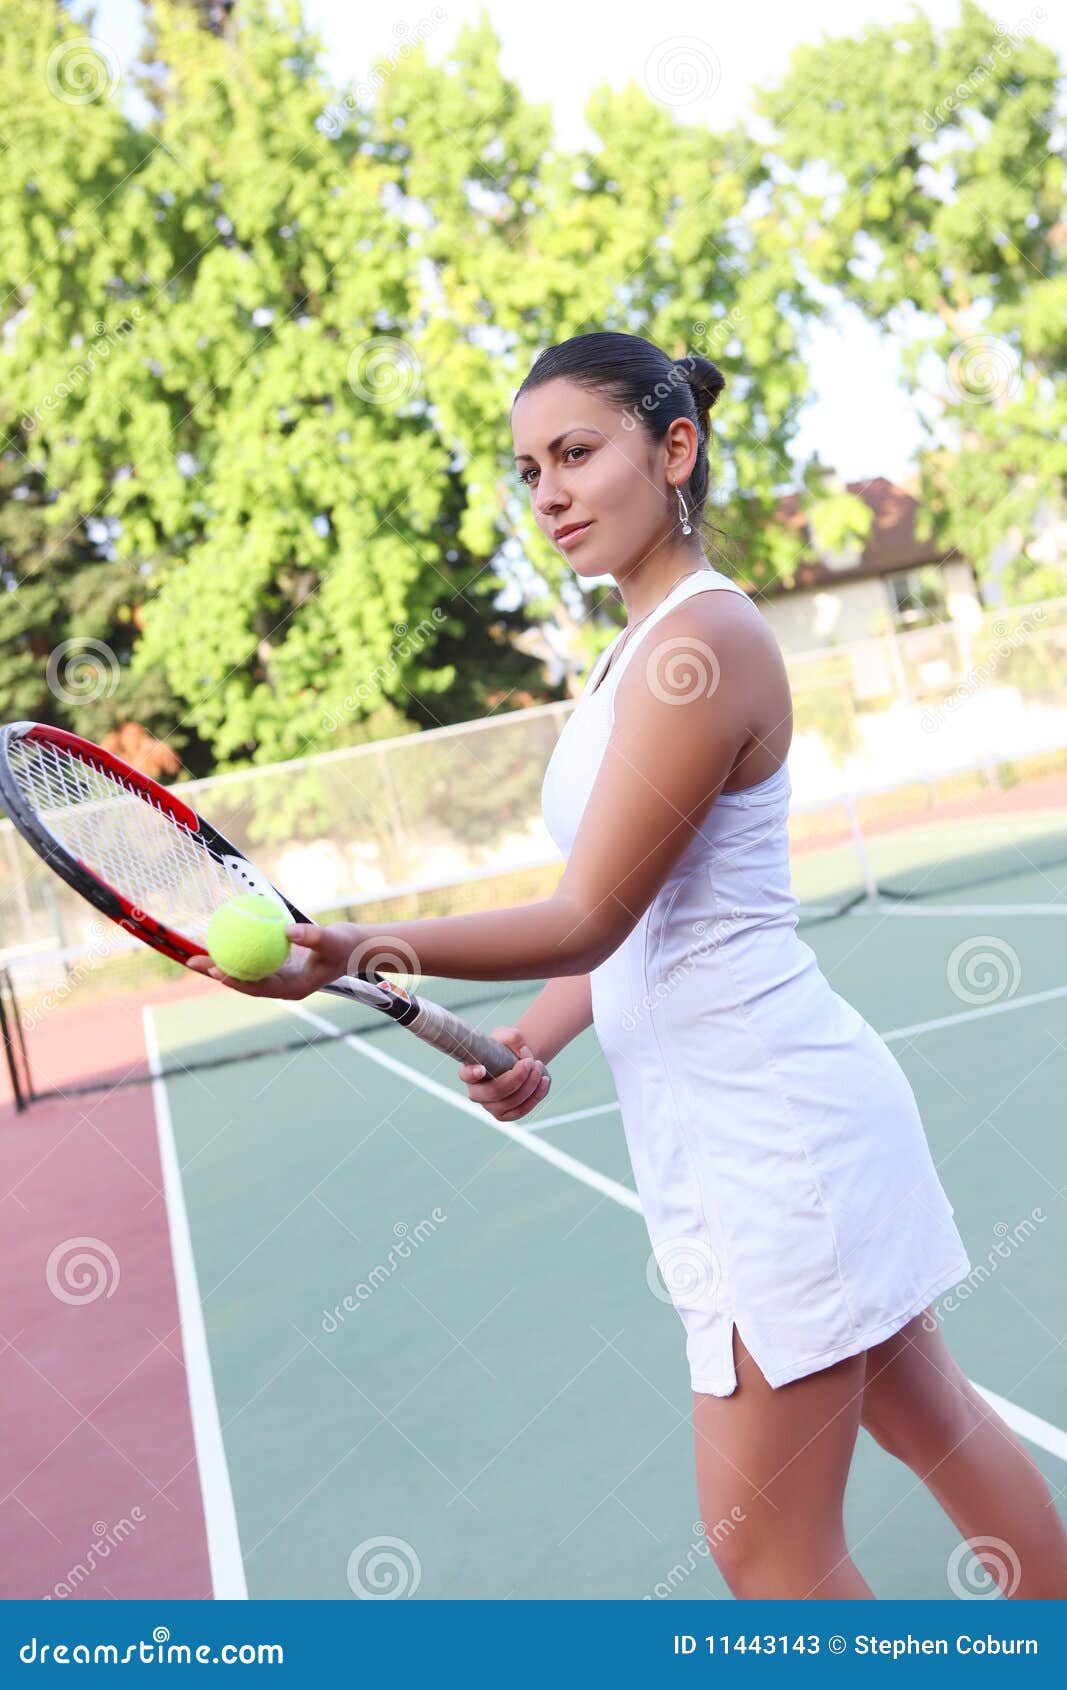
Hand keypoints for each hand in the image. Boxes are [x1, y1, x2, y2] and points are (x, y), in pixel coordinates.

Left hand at [185, 921, 357, 998]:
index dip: (235, 981)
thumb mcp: (332, 940)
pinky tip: (223, 930)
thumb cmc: (346, 945)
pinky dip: (238, 945)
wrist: (355, 946)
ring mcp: (278, 974)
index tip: (216, 972)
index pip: (258, 987)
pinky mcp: (277, 963)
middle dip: (217, 972)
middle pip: (243, 979)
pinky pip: (252, 954)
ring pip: (244, 968)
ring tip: (196, 949)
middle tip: (192, 960)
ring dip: (222, 960)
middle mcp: (281, 984)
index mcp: (293, 987)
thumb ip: (312, 936)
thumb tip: (286, 929)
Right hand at [458, 1026, 550, 1121]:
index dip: (472, 1074)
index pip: (466, 1074)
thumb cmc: (508, 1048)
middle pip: (494, 1092)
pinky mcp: (506, 1115)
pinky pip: (522, 1110)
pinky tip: (544, 1080)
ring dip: (529, 1084)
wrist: (520, 1062)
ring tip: (538, 1066)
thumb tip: (518, 1041)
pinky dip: (536, 1095)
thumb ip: (512, 1035)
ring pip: (511, 1102)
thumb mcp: (508, 1036)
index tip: (482, 1069)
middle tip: (529, 1061)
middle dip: (515, 1078)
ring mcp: (491, 1106)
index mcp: (470, 1071)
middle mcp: (477, 1092)